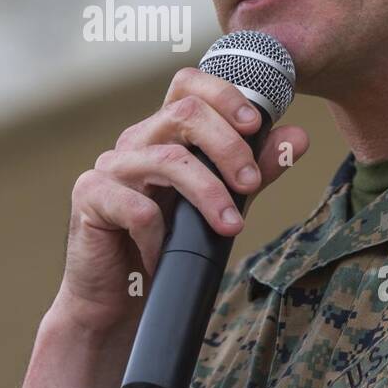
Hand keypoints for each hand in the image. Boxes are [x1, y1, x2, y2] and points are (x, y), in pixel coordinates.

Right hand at [55, 66, 308, 335]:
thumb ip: (253, 169)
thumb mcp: (220, 203)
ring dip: (209, 193)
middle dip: (229, 146)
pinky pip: (137, 208)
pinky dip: (160, 235)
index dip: (224, 94)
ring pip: (168, 161)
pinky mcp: (90, 198)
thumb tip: (298, 137)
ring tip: (230, 228)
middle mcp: (135, 141)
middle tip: (252, 184)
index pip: (188, 85)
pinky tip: (164, 255)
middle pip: (184, 113)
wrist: (118, 302)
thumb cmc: (168, 247)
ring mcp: (110, 167)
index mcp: (163, 133)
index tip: (257, 124)